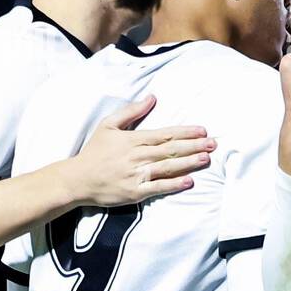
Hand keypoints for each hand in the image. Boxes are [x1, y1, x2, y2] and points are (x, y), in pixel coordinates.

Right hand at [65, 95, 215, 205]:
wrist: (76, 179)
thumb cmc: (94, 152)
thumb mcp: (108, 125)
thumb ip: (131, 112)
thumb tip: (152, 98)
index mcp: (133, 140)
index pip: (164, 135)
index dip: (185, 132)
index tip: (203, 130)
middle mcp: (137, 157)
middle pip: (170, 150)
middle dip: (194, 146)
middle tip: (213, 144)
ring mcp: (136, 175)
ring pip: (167, 167)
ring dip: (188, 163)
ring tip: (206, 159)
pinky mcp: (134, 192)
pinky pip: (157, 188)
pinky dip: (173, 185)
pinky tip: (189, 181)